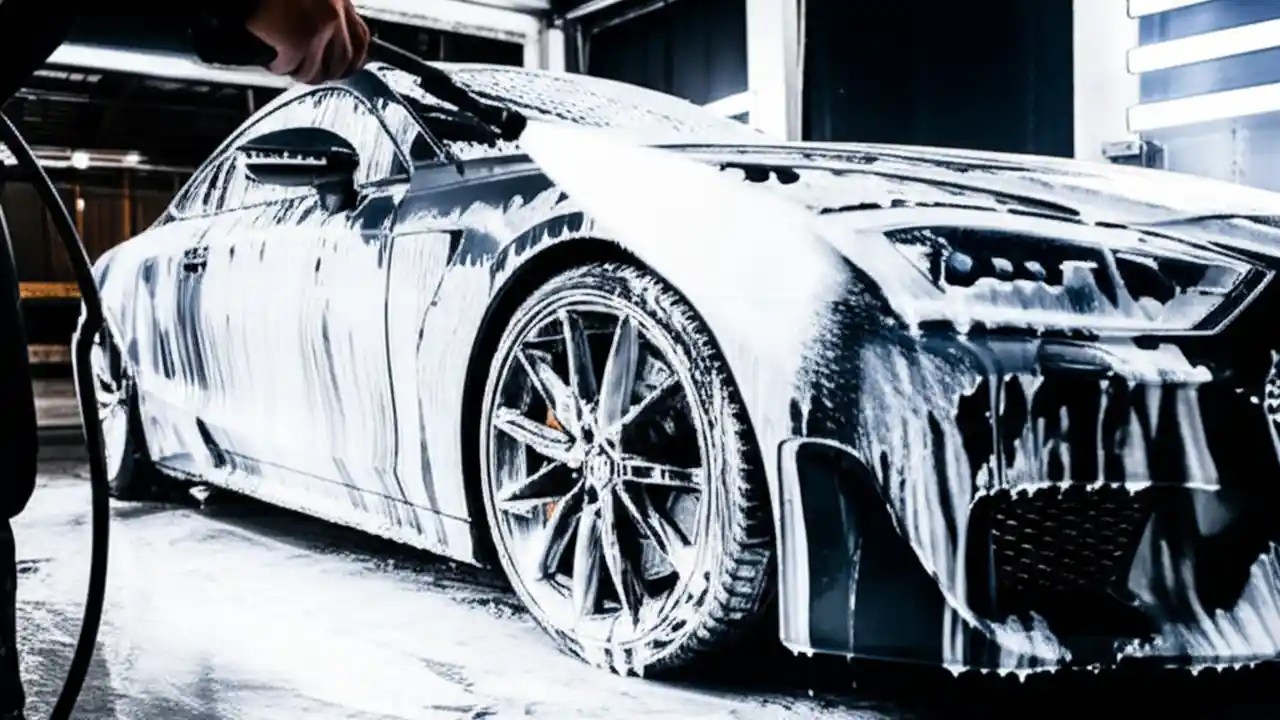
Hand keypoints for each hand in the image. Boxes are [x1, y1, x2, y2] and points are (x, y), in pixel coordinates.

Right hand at [246, 0, 370, 83]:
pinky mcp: (297, 42)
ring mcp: (318, 30)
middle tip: (307, 73)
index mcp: (339, 0)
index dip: (353, 60)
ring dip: (299, 73)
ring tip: (286, 67)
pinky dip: (278, 68)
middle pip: (341, 63)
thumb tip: (331, 46)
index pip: (361, 39)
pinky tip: (270, 62)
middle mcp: (334, 15)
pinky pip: (290, 68)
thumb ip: (324, 11)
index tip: (345, 69)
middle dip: (324, 73)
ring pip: (315, 72)